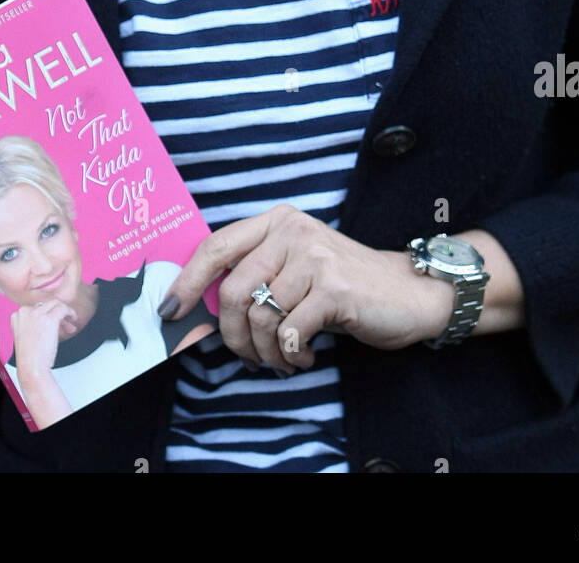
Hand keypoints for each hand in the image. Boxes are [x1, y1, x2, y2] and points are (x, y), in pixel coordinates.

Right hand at [11, 299, 77, 384]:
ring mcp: (37, 314)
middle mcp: (25, 311)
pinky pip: (63, 308)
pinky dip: (70, 312)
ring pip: (55, 304)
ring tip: (70, 325)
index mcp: (17, 316)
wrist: (31, 367)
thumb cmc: (30, 357)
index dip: (46, 315)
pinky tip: (73, 318)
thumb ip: (32, 323)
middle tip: (64, 324)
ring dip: (64, 313)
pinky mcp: (49, 318)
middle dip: (56, 314)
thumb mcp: (26, 335)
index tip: (52, 324)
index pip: (35, 308)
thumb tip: (46, 316)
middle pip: (46, 305)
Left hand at [158, 204, 456, 374]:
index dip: (188, 281)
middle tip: (249, 357)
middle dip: (232, 336)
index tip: (171, 312)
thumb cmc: (343, 286)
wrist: (408, 292)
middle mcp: (294, 231)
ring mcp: (315, 257)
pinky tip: (306, 354)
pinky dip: (292, 355)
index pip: (216, 246)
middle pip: (233, 291)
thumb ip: (258, 274)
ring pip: (260, 318)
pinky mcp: (335, 288)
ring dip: (266, 352)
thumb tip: (202, 309)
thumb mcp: (297, 266)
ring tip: (284, 357)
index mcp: (277, 222)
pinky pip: (290, 333)